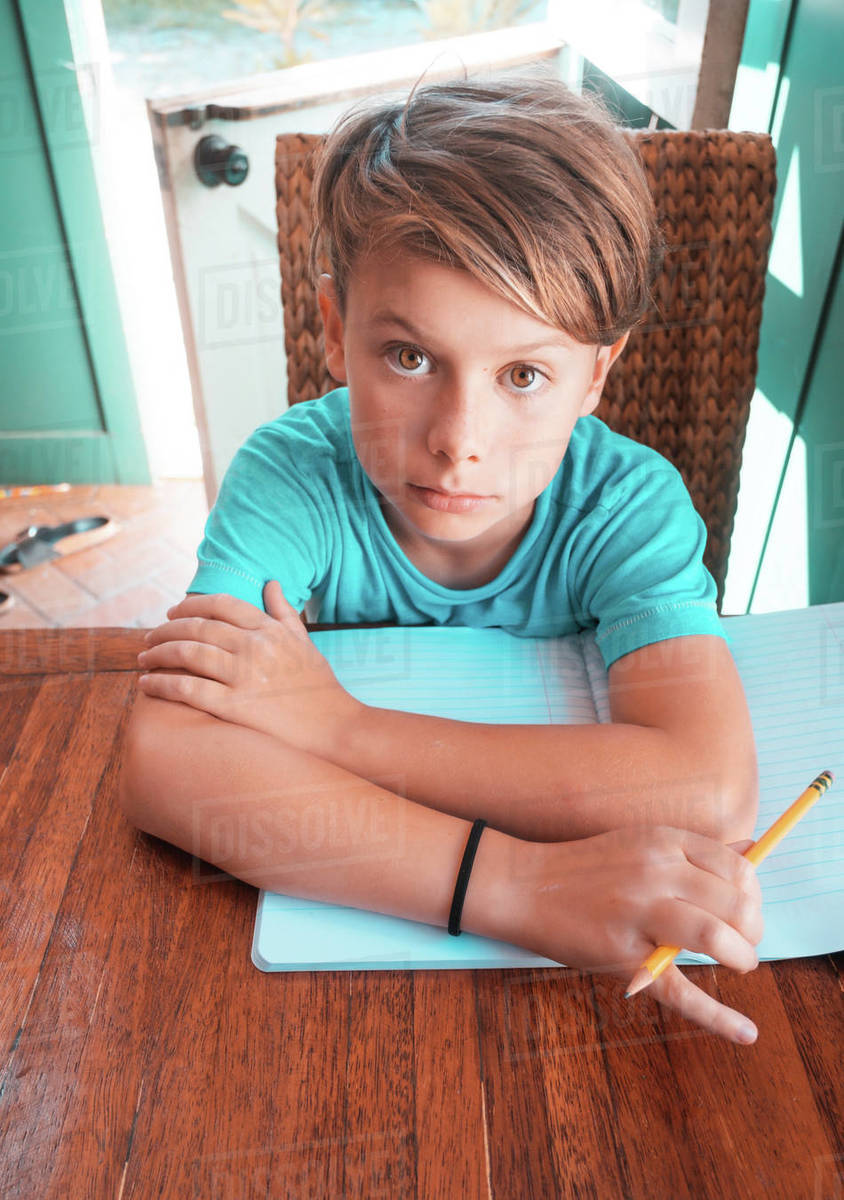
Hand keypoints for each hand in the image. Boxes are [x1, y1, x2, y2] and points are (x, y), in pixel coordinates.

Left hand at [136, 583, 360, 755]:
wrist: (335, 728)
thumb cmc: (319, 687)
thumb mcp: (305, 642)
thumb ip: (284, 612)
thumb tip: (271, 582)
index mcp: (270, 629)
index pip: (221, 605)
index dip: (190, 605)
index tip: (173, 612)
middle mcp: (254, 647)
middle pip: (197, 627)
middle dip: (166, 629)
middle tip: (149, 637)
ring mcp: (243, 676)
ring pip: (186, 653)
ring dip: (157, 654)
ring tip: (143, 659)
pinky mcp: (234, 706)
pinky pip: (186, 689)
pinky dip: (161, 684)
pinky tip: (147, 684)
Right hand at [514, 826, 762, 1044]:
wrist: (525, 886)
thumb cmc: (588, 867)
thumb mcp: (642, 843)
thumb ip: (694, 850)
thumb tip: (751, 848)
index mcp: (664, 842)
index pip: (737, 868)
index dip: (754, 894)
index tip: (748, 909)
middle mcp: (656, 874)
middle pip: (734, 904)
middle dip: (753, 930)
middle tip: (744, 943)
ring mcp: (639, 917)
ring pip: (716, 937)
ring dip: (742, 956)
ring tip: (738, 963)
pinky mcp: (625, 959)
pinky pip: (680, 991)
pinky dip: (719, 1017)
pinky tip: (746, 1032)